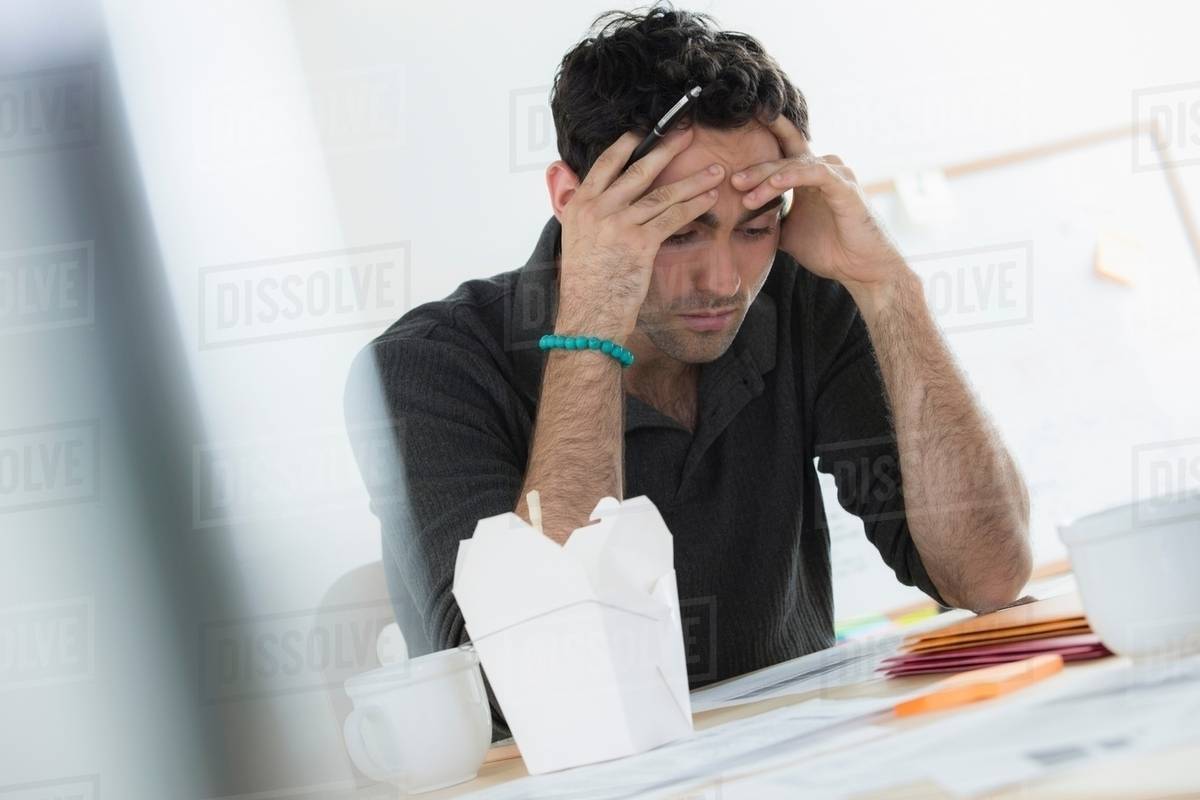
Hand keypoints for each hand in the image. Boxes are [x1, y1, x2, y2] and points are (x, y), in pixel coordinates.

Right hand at [557, 125, 724, 339]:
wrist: (589, 312)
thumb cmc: (586, 281)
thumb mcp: (575, 238)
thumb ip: (585, 211)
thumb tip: (591, 192)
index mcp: (580, 203)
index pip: (607, 161)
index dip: (629, 142)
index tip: (647, 129)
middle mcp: (598, 208)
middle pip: (639, 168)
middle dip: (668, 147)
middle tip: (689, 131)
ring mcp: (619, 224)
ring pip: (662, 193)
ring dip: (693, 181)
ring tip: (715, 170)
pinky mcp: (639, 243)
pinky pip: (673, 218)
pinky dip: (694, 207)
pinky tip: (710, 199)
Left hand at [731, 114, 906, 294]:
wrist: (860, 270)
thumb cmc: (830, 250)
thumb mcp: (789, 233)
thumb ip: (770, 220)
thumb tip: (738, 221)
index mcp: (809, 177)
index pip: (785, 149)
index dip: (765, 136)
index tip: (736, 134)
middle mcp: (823, 170)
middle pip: (784, 159)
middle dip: (755, 169)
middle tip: (732, 180)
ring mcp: (836, 176)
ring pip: (795, 165)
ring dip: (768, 177)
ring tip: (744, 189)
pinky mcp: (845, 188)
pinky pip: (815, 174)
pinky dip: (792, 177)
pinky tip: (773, 184)